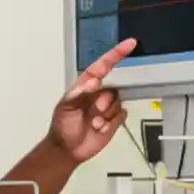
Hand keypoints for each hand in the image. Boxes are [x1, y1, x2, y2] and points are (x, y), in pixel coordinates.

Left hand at [49, 39, 135, 162]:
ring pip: (119, 102)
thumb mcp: (65, 108)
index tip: (130, 44)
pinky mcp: (115, 119)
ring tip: (94, 123)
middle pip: (114, 88)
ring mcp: (108, 106)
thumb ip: (78, 94)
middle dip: (105, 102)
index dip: (116, 54)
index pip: (103, 65)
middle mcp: (99, 93)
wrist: (68, 149)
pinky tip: (99, 128)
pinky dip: (112, 123)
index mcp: (86, 85)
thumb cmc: (62, 125)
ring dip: (107, 114)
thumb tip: (94, 81)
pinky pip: (122, 115)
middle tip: (92, 112)